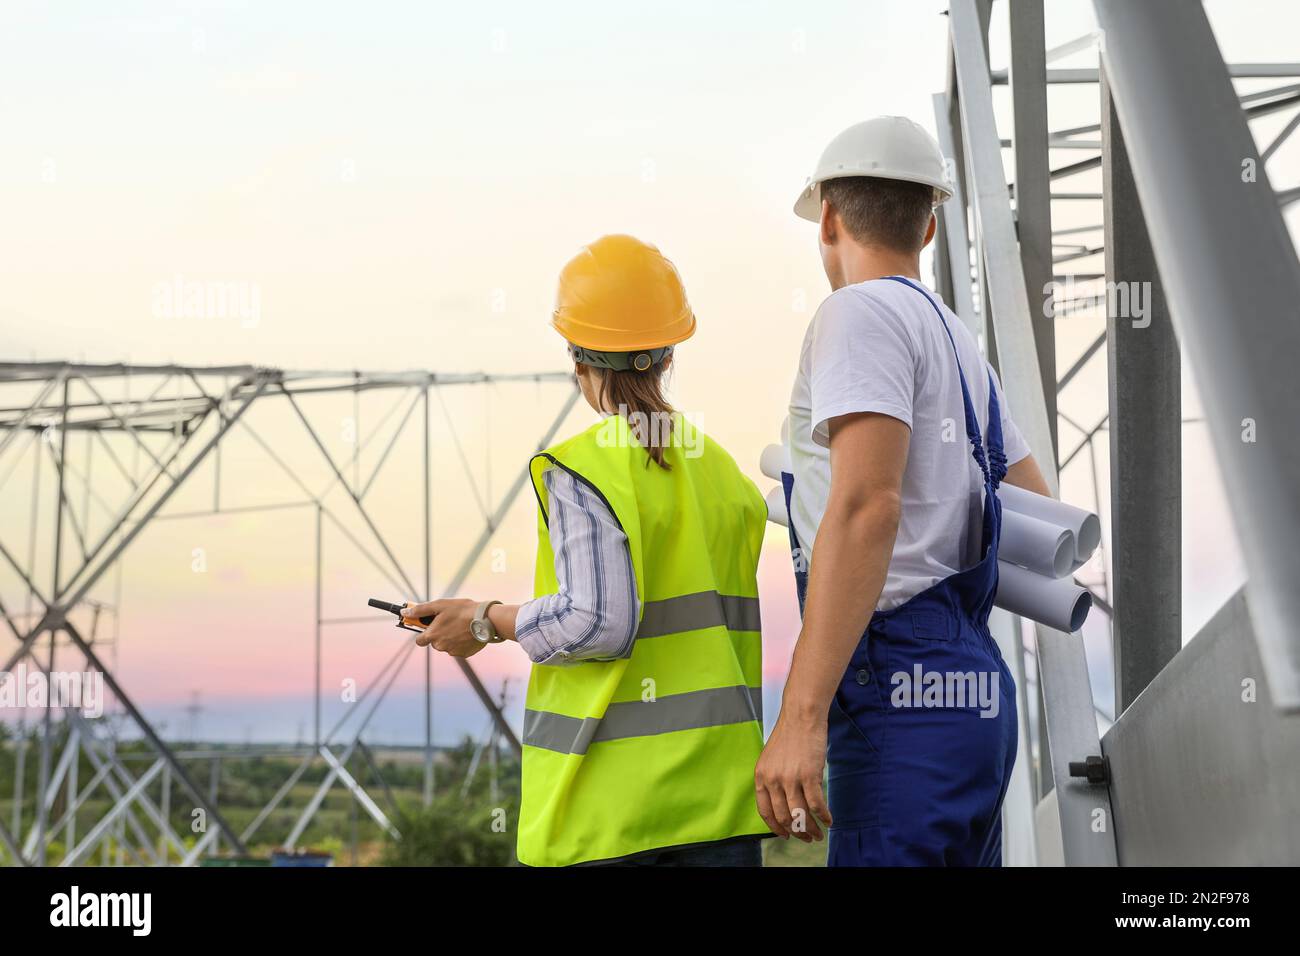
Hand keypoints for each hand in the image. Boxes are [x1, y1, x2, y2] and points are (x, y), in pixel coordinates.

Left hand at [404, 598, 483, 657]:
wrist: (485, 619)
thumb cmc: (462, 610)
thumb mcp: (439, 605)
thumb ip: (420, 610)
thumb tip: (404, 613)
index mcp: (432, 636)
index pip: (419, 640)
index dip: (423, 633)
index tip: (429, 626)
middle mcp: (441, 647)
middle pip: (435, 642)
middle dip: (440, 633)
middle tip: (449, 621)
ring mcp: (453, 652)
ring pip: (447, 645)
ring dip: (451, 637)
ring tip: (461, 625)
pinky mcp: (464, 654)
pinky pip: (459, 648)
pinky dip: (461, 642)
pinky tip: (467, 632)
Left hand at [754, 712, 831, 841]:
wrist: (801, 715)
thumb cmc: (790, 735)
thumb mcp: (771, 759)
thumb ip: (773, 779)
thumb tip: (783, 803)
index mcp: (761, 776)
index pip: (765, 811)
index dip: (776, 827)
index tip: (786, 835)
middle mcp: (773, 780)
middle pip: (783, 817)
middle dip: (796, 832)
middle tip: (806, 838)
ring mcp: (790, 779)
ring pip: (800, 815)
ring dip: (810, 829)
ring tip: (818, 834)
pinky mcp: (809, 775)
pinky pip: (816, 805)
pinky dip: (823, 816)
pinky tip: (828, 820)